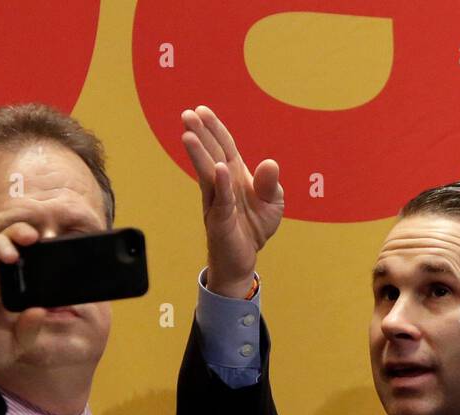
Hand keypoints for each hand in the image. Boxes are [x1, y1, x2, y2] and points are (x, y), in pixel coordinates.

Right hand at [180, 105, 283, 298]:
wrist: (243, 259)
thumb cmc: (254, 227)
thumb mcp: (272, 203)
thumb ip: (270, 183)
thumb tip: (269, 163)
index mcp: (234, 175)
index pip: (224, 146)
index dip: (215, 128)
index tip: (202, 110)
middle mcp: (222, 185)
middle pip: (212, 155)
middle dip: (201, 134)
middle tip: (187, 115)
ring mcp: (218, 202)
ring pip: (208, 174)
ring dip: (199, 154)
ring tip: (188, 135)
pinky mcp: (220, 221)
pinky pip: (222, 200)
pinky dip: (221, 184)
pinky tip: (218, 169)